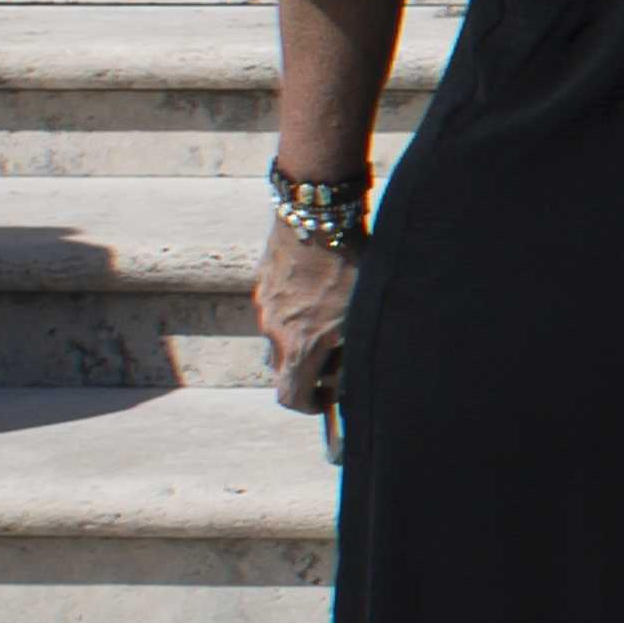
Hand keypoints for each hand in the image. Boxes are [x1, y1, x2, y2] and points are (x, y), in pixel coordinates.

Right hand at [255, 220, 358, 418]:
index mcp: (299, 344)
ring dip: (302, 337)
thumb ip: (352, 351)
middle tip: (338, 356)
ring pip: (281, 336)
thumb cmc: (350, 266)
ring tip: (332, 318)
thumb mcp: (361, 315)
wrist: (318, 217)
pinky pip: (277, 309)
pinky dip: (295, 312)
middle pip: (285, 366)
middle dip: (310, 369)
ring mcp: (264, 305)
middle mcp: (274, 329)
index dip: (308, 405)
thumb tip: (347, 376)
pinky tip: (320, 291)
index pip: (289, 395)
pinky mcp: (262, 282)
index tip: (325, 400)